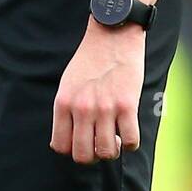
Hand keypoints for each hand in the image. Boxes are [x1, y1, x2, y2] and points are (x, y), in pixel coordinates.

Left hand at [50, 20, 144, 163]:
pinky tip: (129, 131)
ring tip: (115, 137)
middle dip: (93, 156)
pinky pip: (130, 141)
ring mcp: (104, 108)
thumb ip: (66, 110)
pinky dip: (131, 143)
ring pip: (107, 152)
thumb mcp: (68, 83)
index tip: (83, 142)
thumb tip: (67, 140)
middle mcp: (81, 108)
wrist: (113, 35)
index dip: (72, 150)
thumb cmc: (90, 59)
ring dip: (112, 150)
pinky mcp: (127, 105)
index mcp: (63, 103)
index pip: (60, 146)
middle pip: (83, 156)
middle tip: (100, 143)